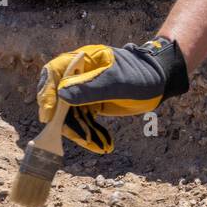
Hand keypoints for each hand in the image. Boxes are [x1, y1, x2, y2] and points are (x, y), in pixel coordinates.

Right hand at [36, 37, 188, 153]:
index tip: (47, 116)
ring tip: (102, 146)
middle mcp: (78, 75)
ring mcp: (84, 91)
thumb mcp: (117, 82)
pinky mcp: (91, 105)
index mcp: (81, 60)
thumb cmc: (141, 75)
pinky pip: (84, 122)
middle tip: (82, 139)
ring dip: (83, 134)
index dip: (46, 94)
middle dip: (68, 122)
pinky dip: (92, 135)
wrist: (160, 82)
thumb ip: (90, 88)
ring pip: (71, 116)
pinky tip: (105, 145)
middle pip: (59, 100)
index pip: (53, 74)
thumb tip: (60, 96)